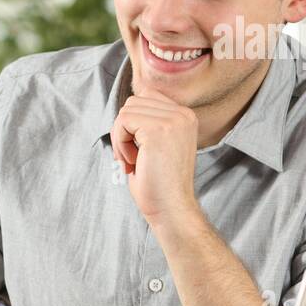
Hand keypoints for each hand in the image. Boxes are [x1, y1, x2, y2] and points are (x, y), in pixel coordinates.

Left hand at [110, 84, 201, 227]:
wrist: (171, 208)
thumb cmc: (158, 183)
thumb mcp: (155, 145)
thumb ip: (148, 122)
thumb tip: (127, 106)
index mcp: (185, 116)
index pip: (146, 96)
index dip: (132, 122)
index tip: (136, 148)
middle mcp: (184, 114)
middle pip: (133, 102)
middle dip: (123, 131)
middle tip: (132, 158)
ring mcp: (173, 120)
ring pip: (126, 111)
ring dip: (120, 138)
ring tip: (133, 160)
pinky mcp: (158, 129)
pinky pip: (123, 122)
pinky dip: (119, 143)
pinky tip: (132, 162)